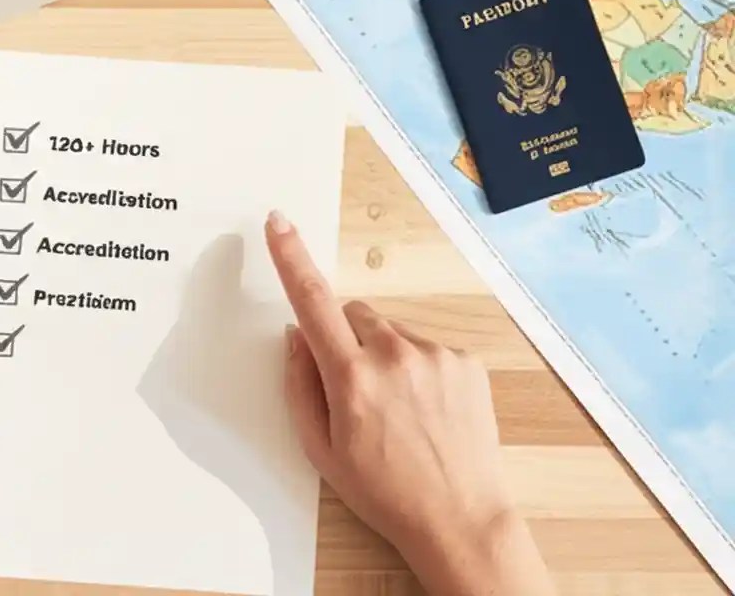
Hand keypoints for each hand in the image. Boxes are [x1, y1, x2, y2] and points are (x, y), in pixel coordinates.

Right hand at [264, 210, 554, 595]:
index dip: (291, 258)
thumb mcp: (320, 448)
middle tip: (353, 389)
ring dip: (383, 355)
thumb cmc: (383, 491)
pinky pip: (425, 346)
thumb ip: (300, 385)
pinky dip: (417, 367)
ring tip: (396, 409)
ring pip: (390, 331)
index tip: (279, 224)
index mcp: (351, 378)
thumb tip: (296, 337)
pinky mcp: (466, 362)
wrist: (459, 518)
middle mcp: (395, 356)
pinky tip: (424, 409)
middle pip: (353, 314)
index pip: (313, 302)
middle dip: (345, 338)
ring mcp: (435, 356)